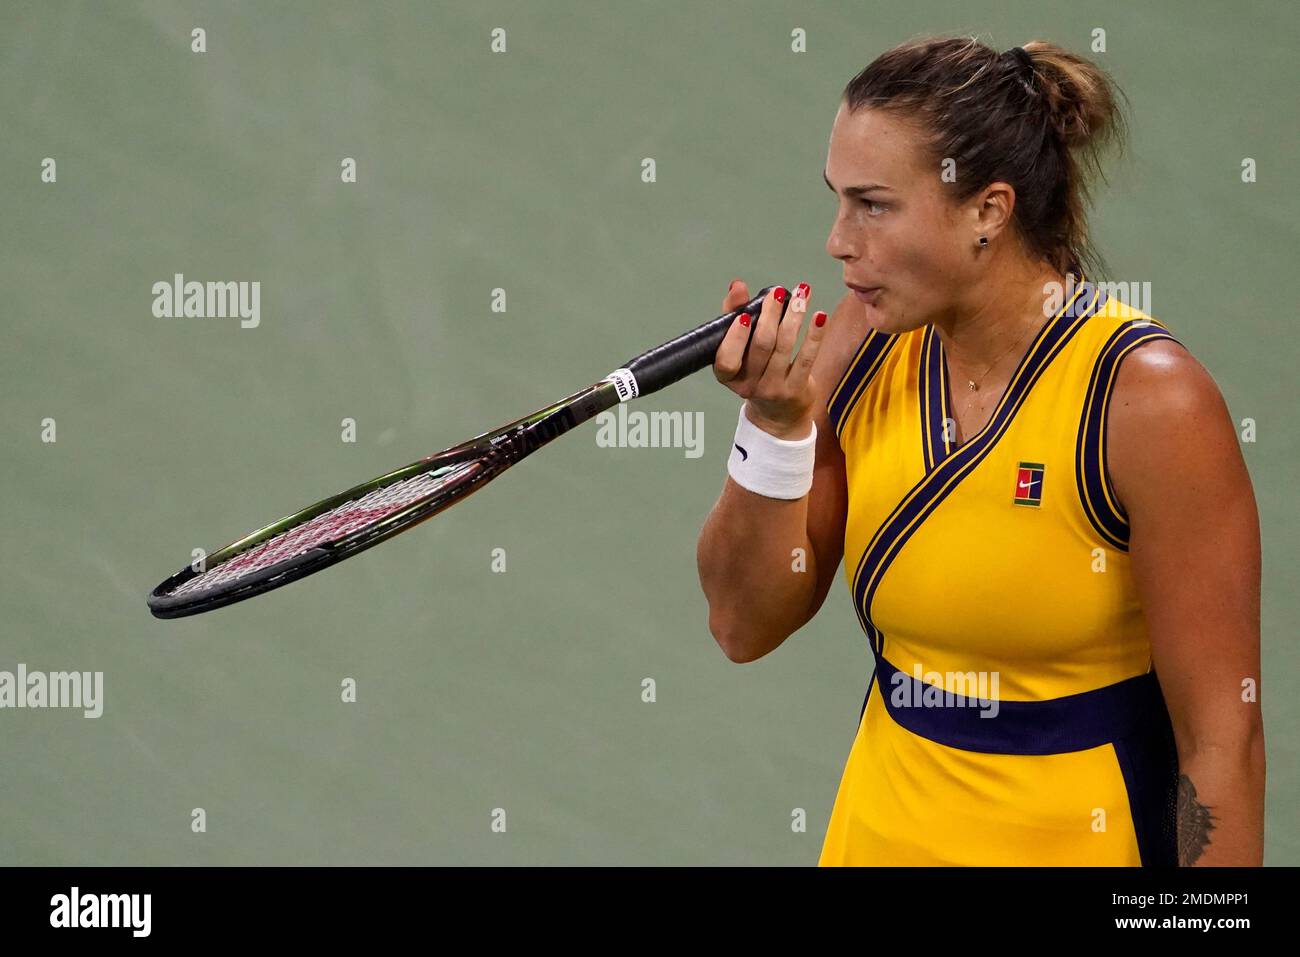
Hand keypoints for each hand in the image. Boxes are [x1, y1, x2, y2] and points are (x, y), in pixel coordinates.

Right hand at [712, 278, 827, 438]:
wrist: (778, 414)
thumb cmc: (755, 370)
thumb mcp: (739, 349)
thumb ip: (734, 314)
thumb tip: (737, 285)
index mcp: (728, 375)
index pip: (726, 359)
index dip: (735, 337)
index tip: (744, 315)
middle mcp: (749, 385)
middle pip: (761, 345)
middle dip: (770, 314)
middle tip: (778, 292)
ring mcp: (774, 389)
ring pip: (785, 346)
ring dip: (794, 316)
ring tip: (802, 293)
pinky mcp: (796, 389)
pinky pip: (806, 358)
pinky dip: (814, 335)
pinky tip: (820, 316)